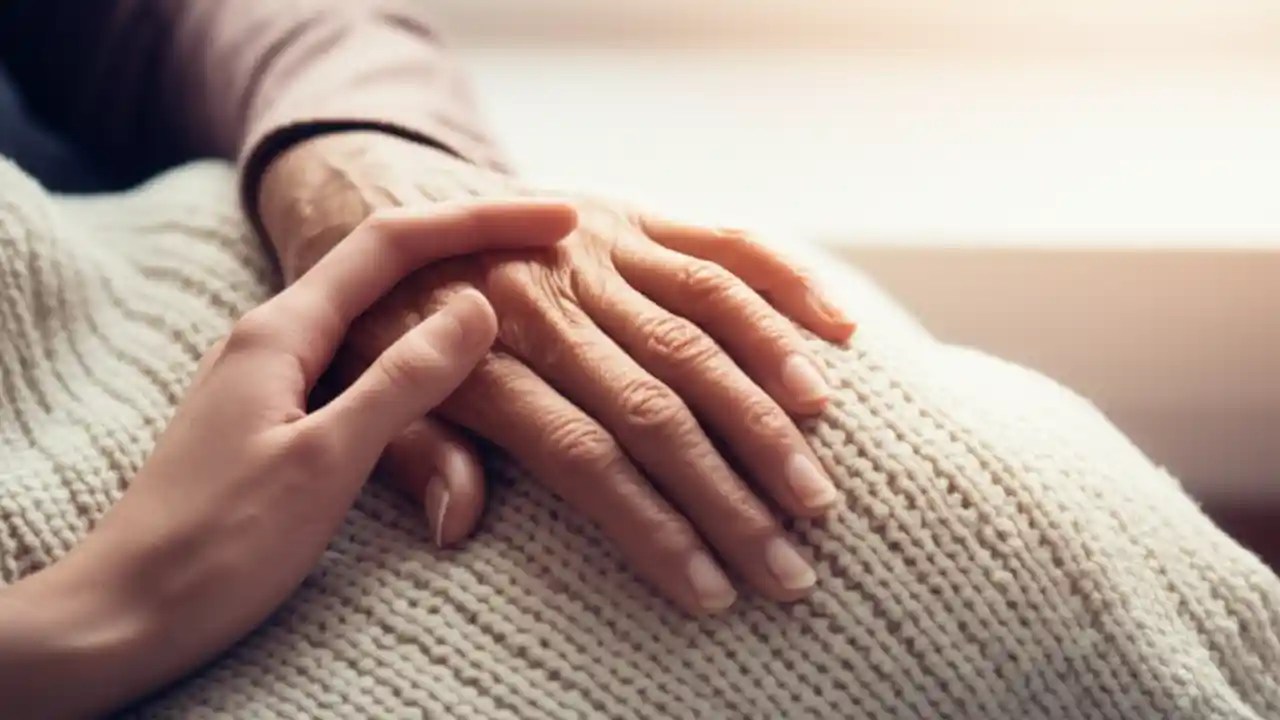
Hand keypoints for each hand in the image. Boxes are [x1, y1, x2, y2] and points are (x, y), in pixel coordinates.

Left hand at [0, 200, 575, 717]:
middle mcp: (277, 337)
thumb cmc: (217, 543)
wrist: (127, 612)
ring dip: (450, 302)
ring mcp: (277, 377)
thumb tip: (477, 307)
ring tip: (518, 298)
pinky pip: (367, 364)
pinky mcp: (281, 418)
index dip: (482, 221)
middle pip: (390, 265)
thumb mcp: (324, 459)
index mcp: (283, 329)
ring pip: (381, 318)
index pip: (395, 242)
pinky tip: (453, 374)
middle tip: (552, 248)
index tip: (559, 220)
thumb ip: (403, 379)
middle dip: (472, 246)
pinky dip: (423, 358)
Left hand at [260, 131, 856, 613]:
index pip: (586, 453)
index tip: (713, 591)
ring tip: (820, 487)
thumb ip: (413, 452)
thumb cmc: (381, 322)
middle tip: (794, 569)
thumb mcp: (358, 392)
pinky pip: (722, 243)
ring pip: (706, 327)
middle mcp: (553, 298)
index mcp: (484, 353)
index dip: (654, 526)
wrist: (384, 196)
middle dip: (734, 494)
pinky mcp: (632, 214)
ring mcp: (600, 248)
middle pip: (660, 405)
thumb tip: (457, 528)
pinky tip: (841, 334)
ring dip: (772, 408)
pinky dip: (787, 283)